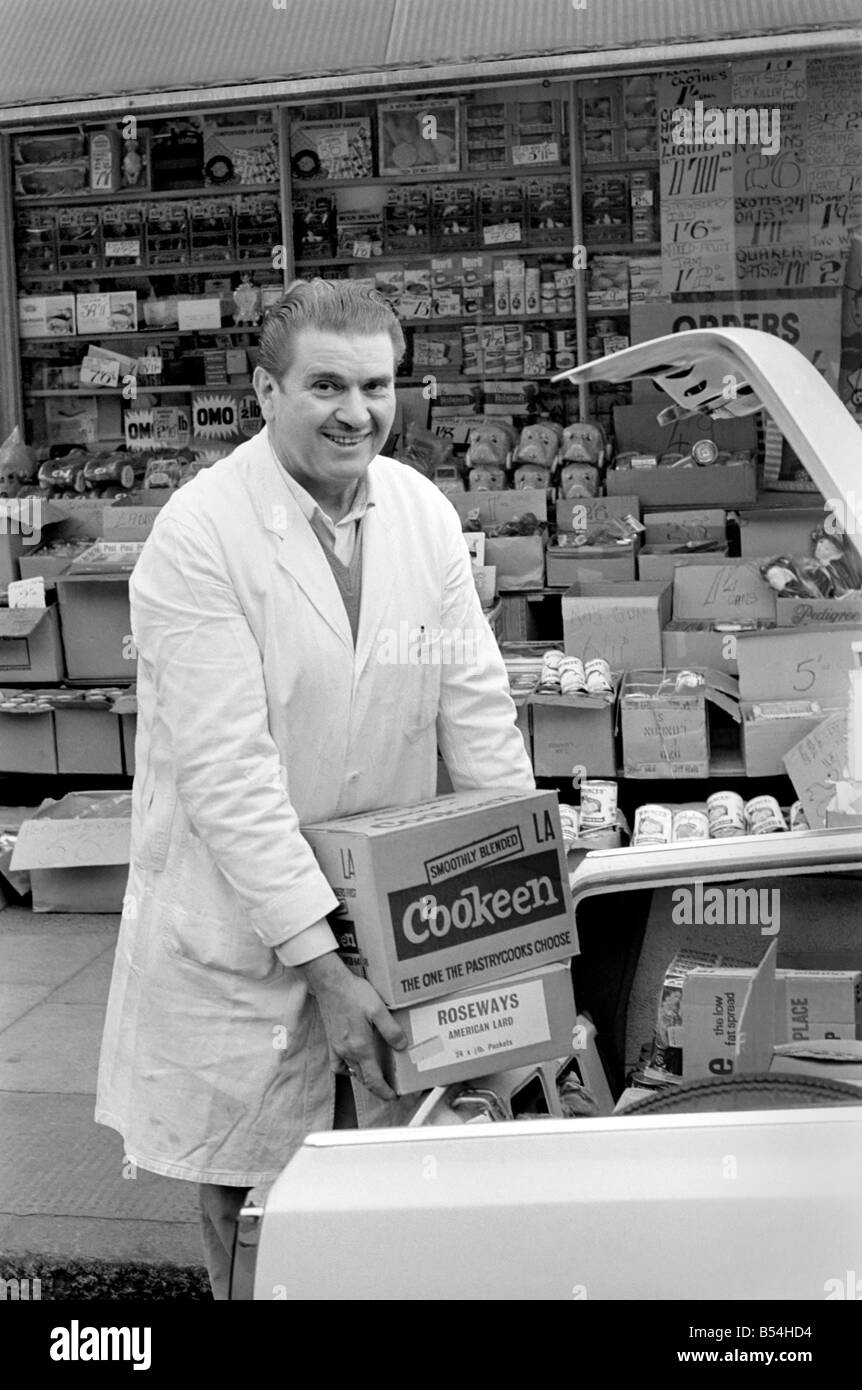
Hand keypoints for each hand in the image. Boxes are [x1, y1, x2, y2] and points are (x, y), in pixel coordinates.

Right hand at [297, 951, 406, 1101]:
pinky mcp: (331, 1041)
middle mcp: (347, 1051)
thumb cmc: (353, 994)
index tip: (393, 1096)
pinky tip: (353, 1064)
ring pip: (351, 1072)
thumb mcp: (378, 1009)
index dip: (384, 1091)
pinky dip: (346, 1069)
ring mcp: (337, 1047)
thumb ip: (391, 1029)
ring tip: (375, 1078)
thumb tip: (402, 1045)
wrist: (330, 984)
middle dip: (376, 1088)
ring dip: (364, 1079)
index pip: (373, 1079)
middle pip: (363, 1079)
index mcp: (360, 1047)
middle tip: (388, 1090)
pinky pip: (337, 1064)